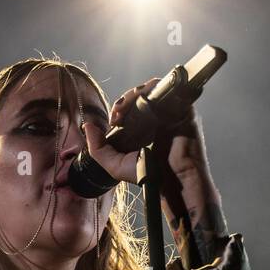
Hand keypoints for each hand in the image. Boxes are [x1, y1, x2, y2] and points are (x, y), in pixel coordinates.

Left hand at [85, 77, 226, 265]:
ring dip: (137, 92)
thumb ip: (97, 148)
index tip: (114, 120)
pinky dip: (155, 89)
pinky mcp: (183, 109)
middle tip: (118, 113)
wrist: (174, 180)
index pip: (129, 107)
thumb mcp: (114, 165)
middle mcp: (155, 118)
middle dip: (125, 100)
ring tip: (128, 106)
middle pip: (139, 95)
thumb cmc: (149, 176)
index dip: (119, 108)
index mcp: (141, 128)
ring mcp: (169, 112)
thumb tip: (87, 126)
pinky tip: (144, 101)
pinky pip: (169, 90)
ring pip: (152, 89)